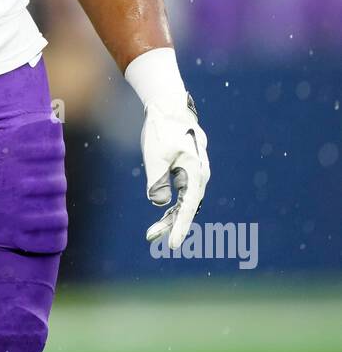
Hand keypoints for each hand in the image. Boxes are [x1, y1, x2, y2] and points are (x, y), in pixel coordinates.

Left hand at [140, 93, 209, 249]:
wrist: (168, 106)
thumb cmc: (162, 129)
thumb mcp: (155, 156)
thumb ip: (157, 182)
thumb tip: (159, 203)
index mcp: (196, 171)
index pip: (189, 206)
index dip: (180, 226)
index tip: (173, 244)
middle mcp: (200, 175)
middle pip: (187, 207)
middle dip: (170, 224)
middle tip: (150, 237)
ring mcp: (195, 173)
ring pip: (185, 202)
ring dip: (170, 217)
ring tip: (152, 233)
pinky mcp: (187, 170)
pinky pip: (182, 193)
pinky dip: (172, 205)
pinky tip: (162, 214)